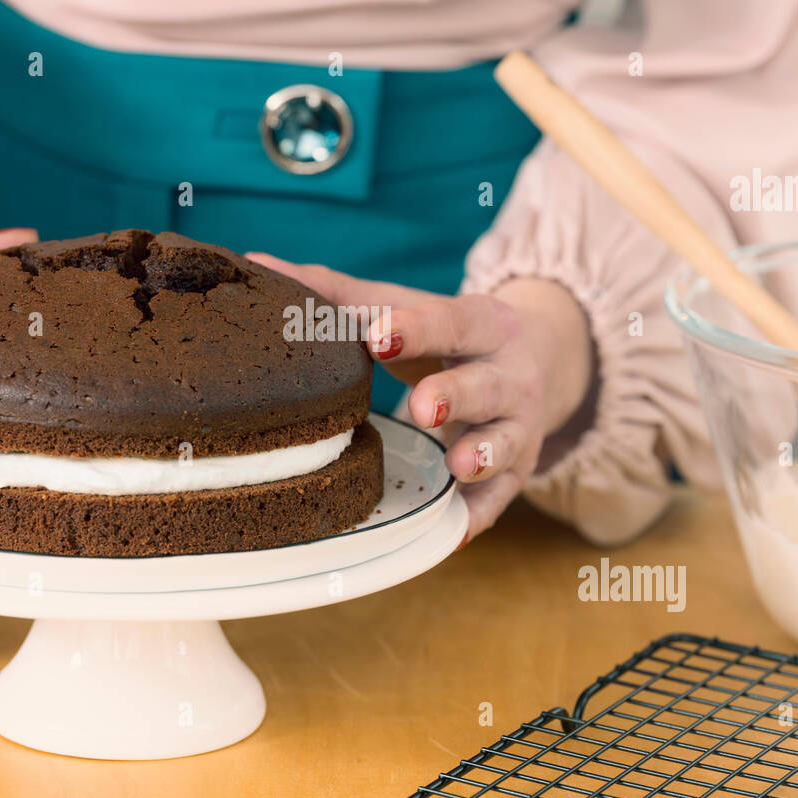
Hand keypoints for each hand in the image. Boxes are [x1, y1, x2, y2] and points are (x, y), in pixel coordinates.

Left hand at [246, 254, 593, 542]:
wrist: (541, 360)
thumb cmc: (450, 334)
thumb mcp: (407, 307)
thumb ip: (338, 294)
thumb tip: (256, 265)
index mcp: (481, 323)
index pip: (449, 322)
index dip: (416, 330)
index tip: (378, 336)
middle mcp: (509, 373)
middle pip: (485, 384)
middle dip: (455, 395)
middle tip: (421, 405)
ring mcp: (519, 425)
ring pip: (505, 441)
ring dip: (482, 454)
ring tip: (457, 464)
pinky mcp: (518, 471)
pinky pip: (500, 499)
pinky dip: (477, 515)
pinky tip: (453, 532)